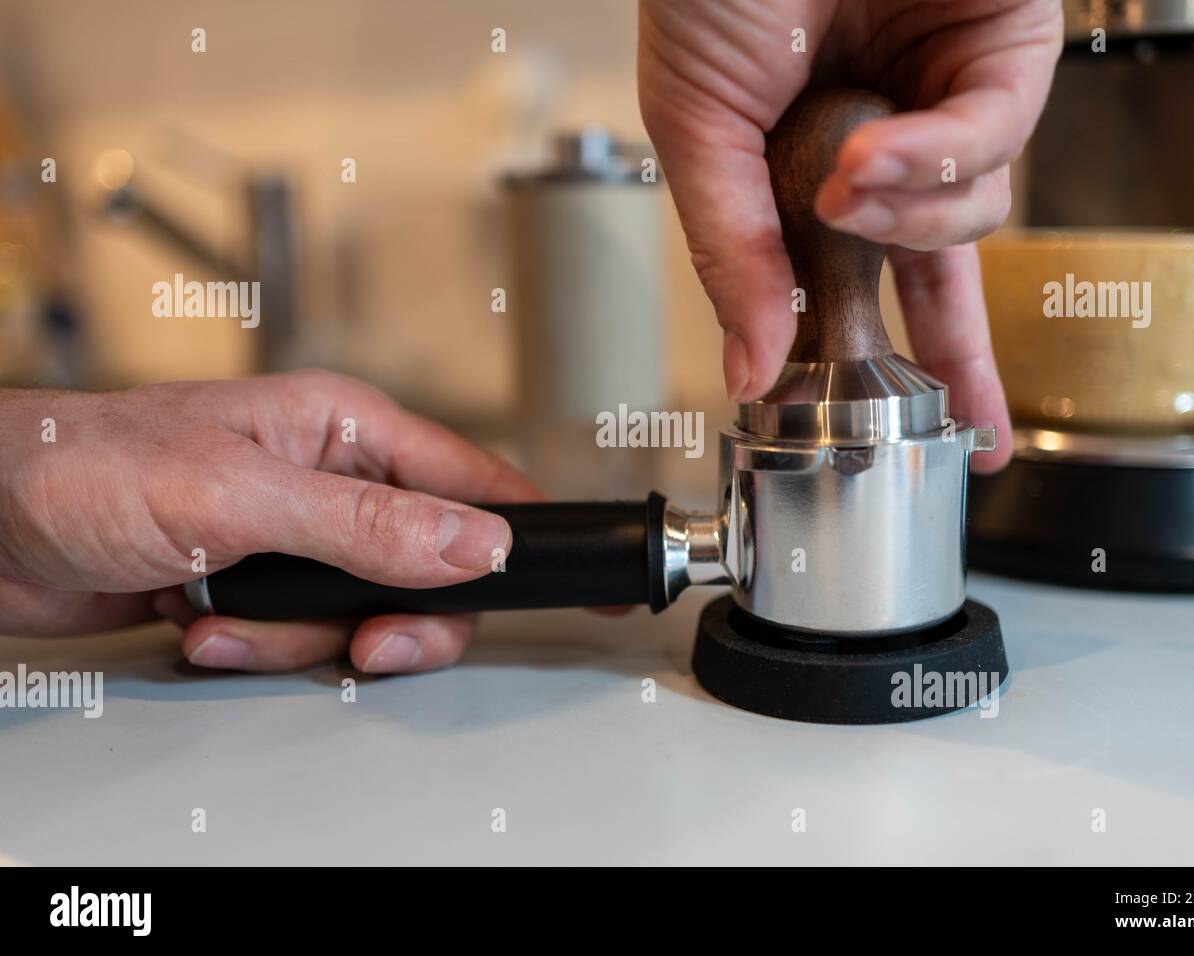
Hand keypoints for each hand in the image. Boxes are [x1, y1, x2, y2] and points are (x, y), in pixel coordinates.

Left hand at [0, 370, 539, 671]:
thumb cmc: (86, 467)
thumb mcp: (241, 495)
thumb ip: (367, 525)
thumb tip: (477, 544)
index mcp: (346, 429)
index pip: (473, 481)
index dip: (525, 532)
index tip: (574, 578)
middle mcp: (331, 480)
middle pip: (430, 568)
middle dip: (395, 619)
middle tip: (365, 645)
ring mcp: (294, 538)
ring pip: (362, 615)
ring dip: (295, 639)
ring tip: (226, 617)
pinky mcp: (256, 586)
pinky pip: (298, 640)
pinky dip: (253, 647)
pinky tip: (198, 622)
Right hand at [638, 0, 1062, 470]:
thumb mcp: (692, 133)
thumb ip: (731, 255)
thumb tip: (749, 367)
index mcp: (804, 171)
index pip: (849, 282)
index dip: (868, 359)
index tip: (882, 433)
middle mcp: (885, 148)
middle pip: (940, 276)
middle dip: (959, 357)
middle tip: (967, 429)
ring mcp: (945, 106)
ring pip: (964, 221)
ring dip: (901, 219)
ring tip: (842, 182)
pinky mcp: (1002, 56)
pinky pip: (988, 144)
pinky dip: (931, 159)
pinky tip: (872, 151)